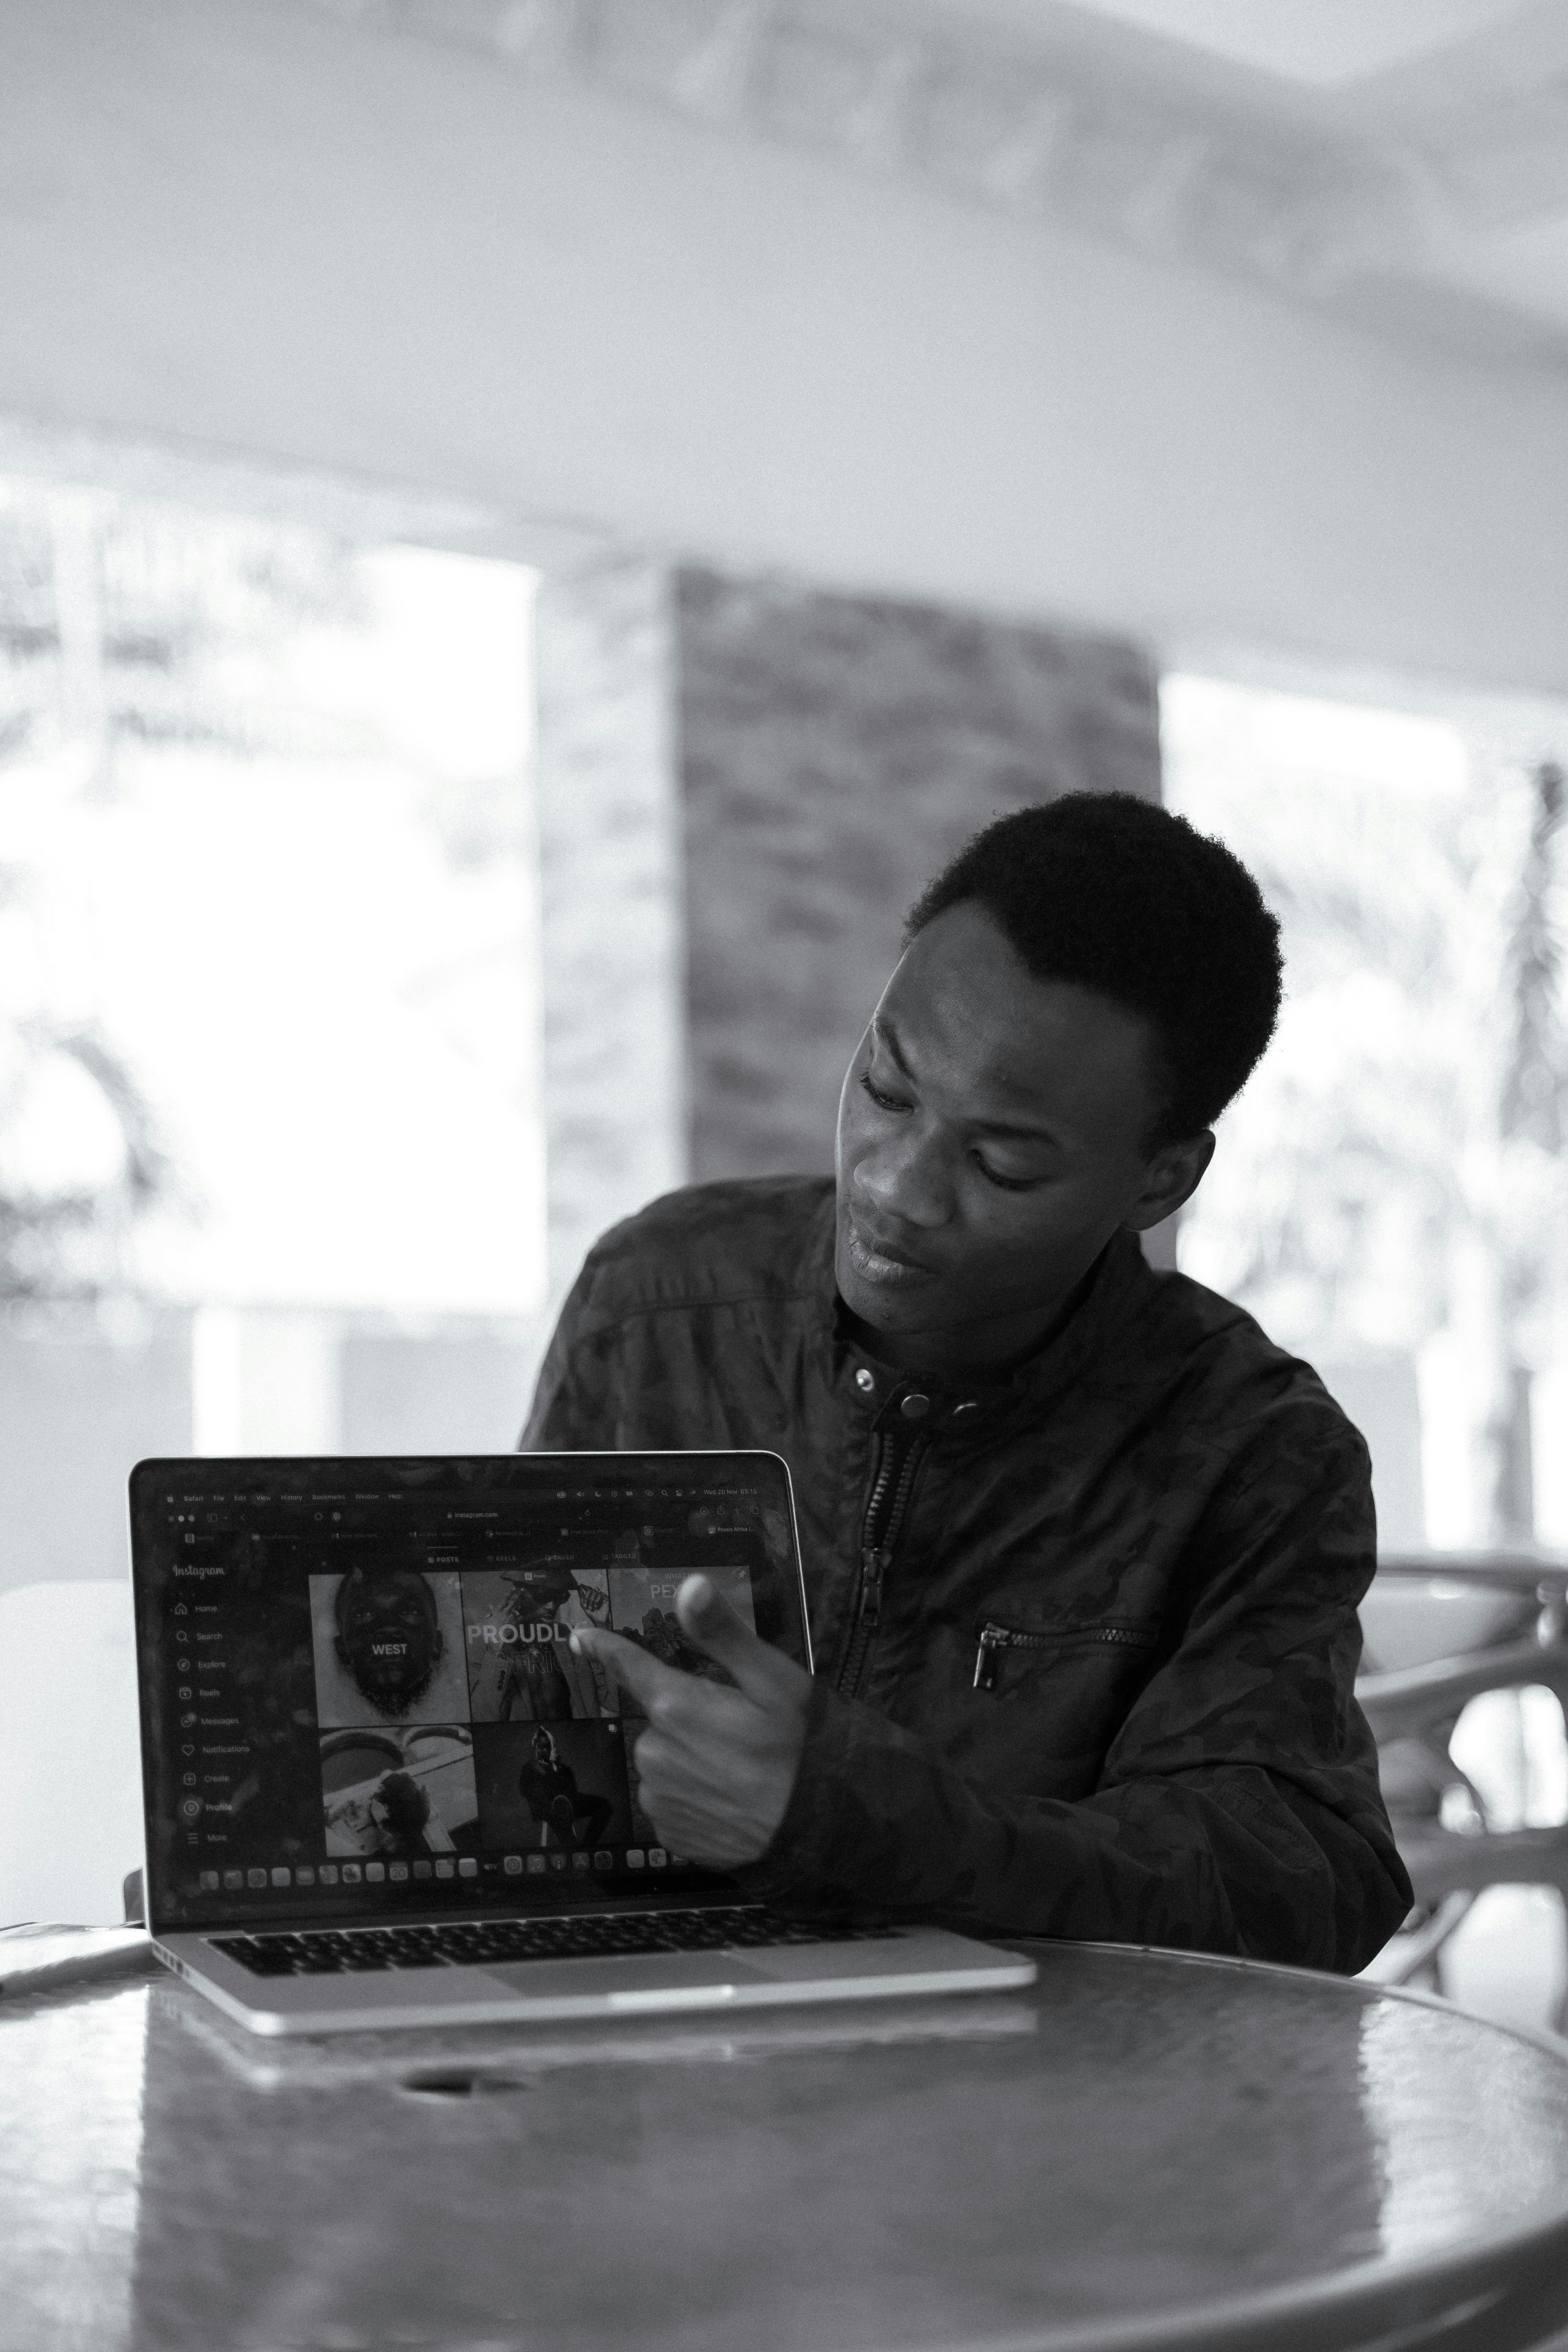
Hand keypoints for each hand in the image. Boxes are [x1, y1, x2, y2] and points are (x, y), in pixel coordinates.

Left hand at [570, 1574, 812, 1867]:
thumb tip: (689, 1586)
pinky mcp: (668, 1835)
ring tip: (737, 1771)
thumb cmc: (800, 1748)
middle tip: (735, 1732)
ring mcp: (659, 1799)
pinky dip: (692, 1797)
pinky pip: (670, 1802)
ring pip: (663, 1762)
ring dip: (690, 1760)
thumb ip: (724, 1634)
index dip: (605, 1648)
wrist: (820, 1829)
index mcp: (676, 1706)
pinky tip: (727, 1800)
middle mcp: (655, 1753)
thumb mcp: (774, 1680)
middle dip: (688, 1719)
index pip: (629, 1667)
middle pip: (659, 1719)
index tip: (580, 1637)